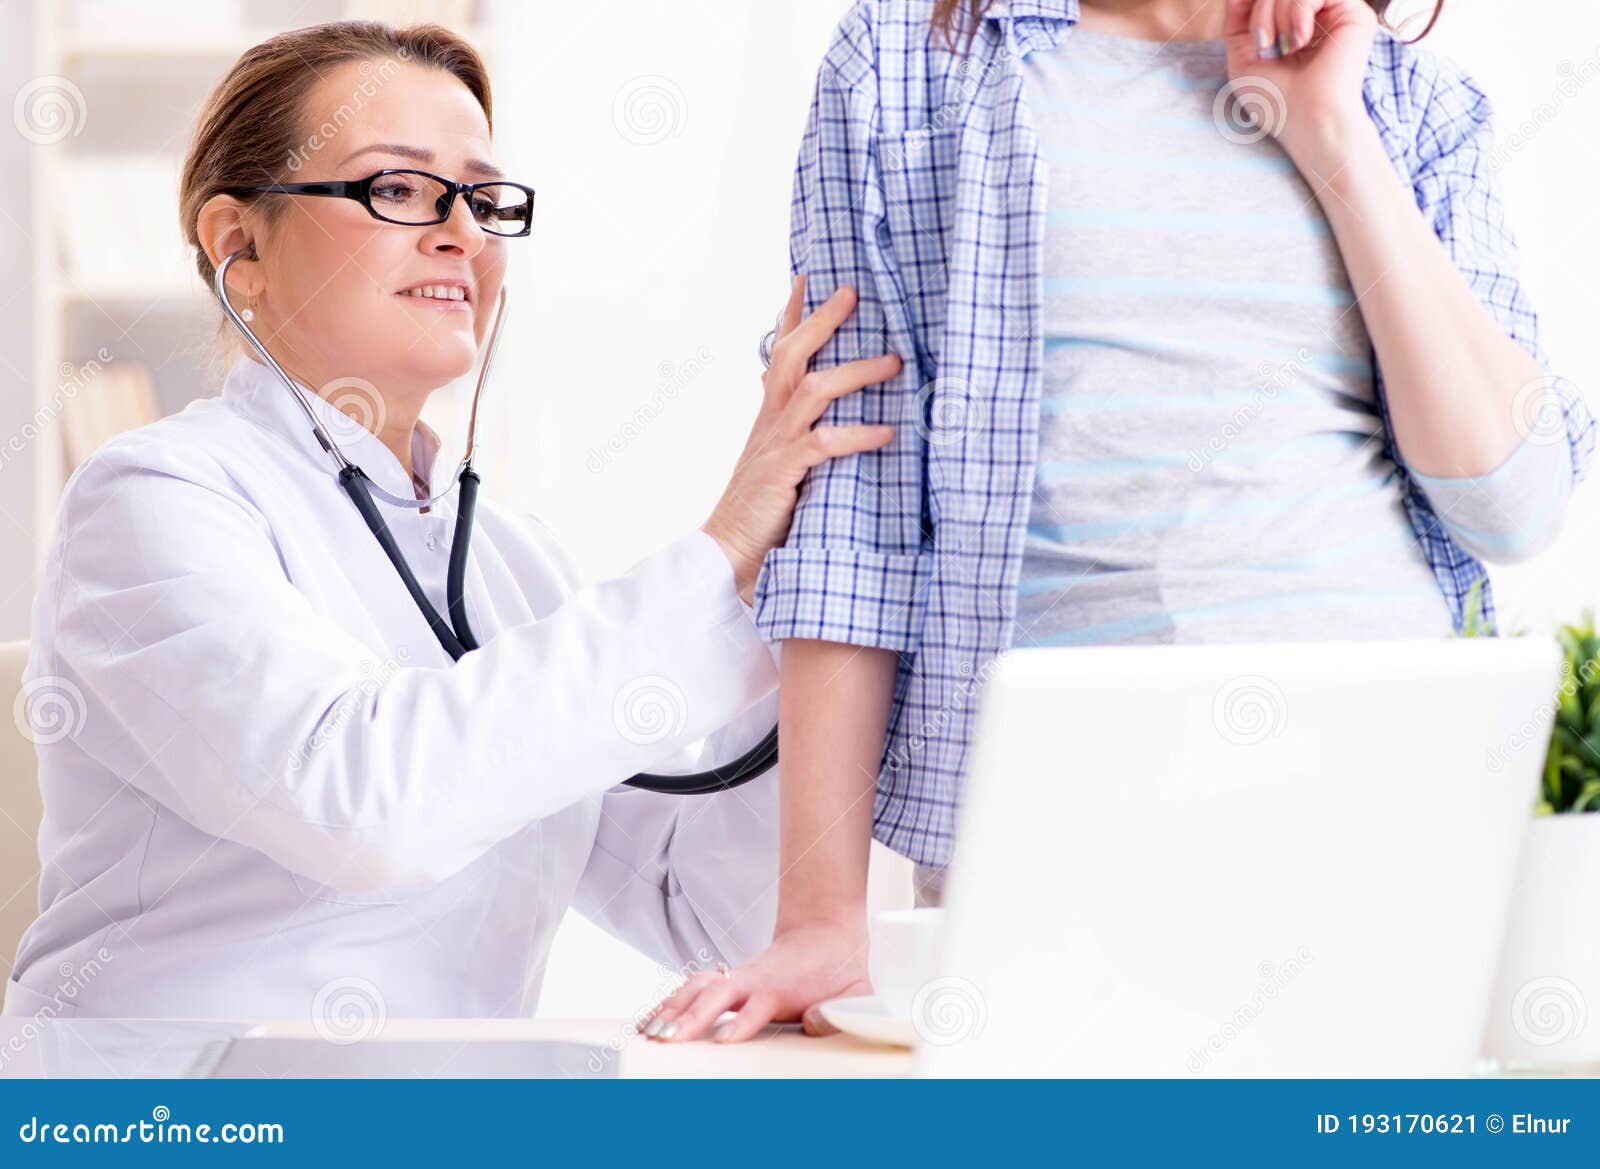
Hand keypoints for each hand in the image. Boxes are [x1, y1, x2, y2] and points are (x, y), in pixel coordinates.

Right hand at [640, 920, 869, 1042]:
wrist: (825, 932)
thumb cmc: (838, 969)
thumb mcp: (854, 991)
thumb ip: (838, 1011)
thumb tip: (814, 1020)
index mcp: (780, 989)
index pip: (755, 1007)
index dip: (740, 1023)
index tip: (723, 1039)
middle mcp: (752, 981)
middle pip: (715, 998)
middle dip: (689, 1018)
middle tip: (666, 1039)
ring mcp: (737, 977)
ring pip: (696, 989)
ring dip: (671, 1009)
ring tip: (648, 1033)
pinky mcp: (727, 978)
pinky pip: (692, 987)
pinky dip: (669, 1001)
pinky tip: (650, 1020)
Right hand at [702, 276, 901, 603]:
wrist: (727, 549)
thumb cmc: (758, 508)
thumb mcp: (775, 457)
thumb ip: (790, 428)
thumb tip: (798, 402)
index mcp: (769, 413)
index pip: (780, 352)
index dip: (793, 314)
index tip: (808, 277)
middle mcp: (770, 419)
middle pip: (794, 353)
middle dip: (823, 319)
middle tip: (853, 291)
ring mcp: (776, 442)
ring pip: (813, 388)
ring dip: (856, 371)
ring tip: (895, 361)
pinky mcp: (785, 470)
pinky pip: (825, 442)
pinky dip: (859, 435)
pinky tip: (889, 432)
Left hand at [1222, 0, 1378, 160]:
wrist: (1307, 120)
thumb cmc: (1275, 101)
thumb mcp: (1241, 59)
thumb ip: (1238, 21)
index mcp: (1293, 27)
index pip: (1270, 0)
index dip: (1253, 4)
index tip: (1247, 25)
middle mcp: (1316, 17)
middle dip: (1261, 10)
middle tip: (1263, 43)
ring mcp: (1335, 13)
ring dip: (1275, 13)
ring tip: (1281, 47)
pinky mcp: (1354, 13)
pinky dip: (1298, 11)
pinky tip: (1299, 41)